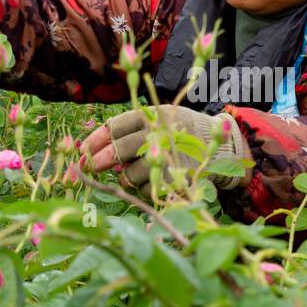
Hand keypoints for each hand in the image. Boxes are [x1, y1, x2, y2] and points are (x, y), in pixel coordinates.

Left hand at [80, 105, 250, 193]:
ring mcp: (170, 159)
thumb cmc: (182, 133)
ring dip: (125, 177)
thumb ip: (131, 131)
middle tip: (88, 166)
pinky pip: (146, 190)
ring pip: (131, 174)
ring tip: (131, 173)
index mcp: (155, 116)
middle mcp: (162, 135)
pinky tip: (152, 181)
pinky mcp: (176, 182)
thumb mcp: (160, 120)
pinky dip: (143, 188)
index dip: (96, 138)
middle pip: (122, 149)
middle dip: (101, 159)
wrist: (224, 147)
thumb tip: (94, 149)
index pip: (118, 125)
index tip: (83, 149)